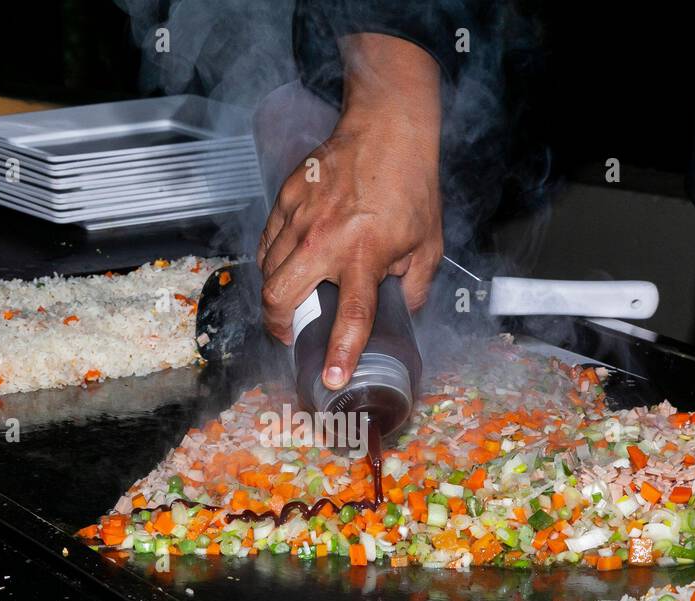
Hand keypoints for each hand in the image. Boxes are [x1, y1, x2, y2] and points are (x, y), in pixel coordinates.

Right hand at [257, 33, 442, 388]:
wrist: (386, 129)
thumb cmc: (410, 184)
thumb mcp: (427, 244)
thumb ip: (413, 286)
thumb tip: (402, 313)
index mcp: (365, 254)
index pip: (350, 317)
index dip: (340, 353)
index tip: (331, 377)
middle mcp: (325, 239)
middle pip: (279, 297)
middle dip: (278, 325)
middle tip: (289, 332)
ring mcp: (300, 217)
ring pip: (267, 271)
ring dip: (276, 292)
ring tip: (292, 296)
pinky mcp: (285, 199)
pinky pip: (267, 242)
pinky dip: (272, 260)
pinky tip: (288, 262)